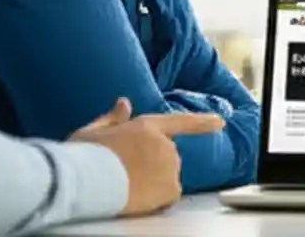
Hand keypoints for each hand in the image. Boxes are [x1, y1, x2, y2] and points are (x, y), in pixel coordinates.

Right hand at [69, 97, 224, 215]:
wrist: (85, 180)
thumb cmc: (84, 156)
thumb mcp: (94, 131)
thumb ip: (112, 118)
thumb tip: (124, 104)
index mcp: (147, 126)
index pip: (181, 122)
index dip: (202, 123)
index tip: (220, 123)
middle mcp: (164, 144)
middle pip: (168, 157)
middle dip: (153, 166)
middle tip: (125, 173)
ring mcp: (170, 165)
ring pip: (168, 178)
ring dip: (153, 183)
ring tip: (127, 184)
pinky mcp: (171, 187)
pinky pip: (169, 196)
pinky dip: (157, 200)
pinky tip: (137, 197)